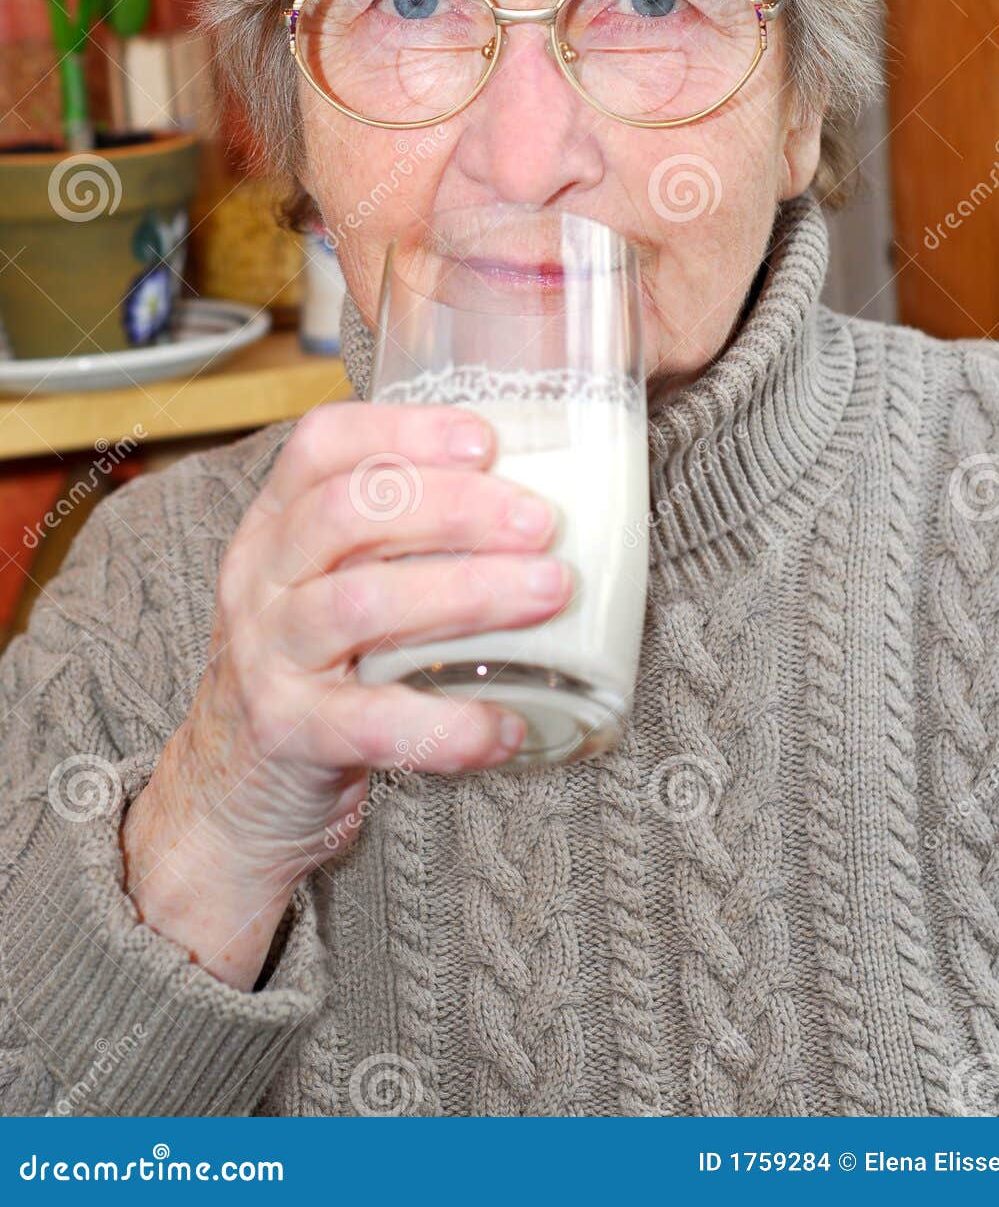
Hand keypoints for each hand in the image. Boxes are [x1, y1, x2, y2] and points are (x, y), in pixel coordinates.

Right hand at [121, 400, 570, 987]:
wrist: (231, 787)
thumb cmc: (315, 663)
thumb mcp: (330, 580)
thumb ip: (399, 538)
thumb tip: (535, 500)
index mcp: (275, 523)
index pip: (322, 445)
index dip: (403, 430)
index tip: (485, 439)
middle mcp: (260, 578)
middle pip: (346, 512)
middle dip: (454, 507)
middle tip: (540, 521)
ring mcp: (267, 656)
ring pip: (361, 603)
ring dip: (466, 592)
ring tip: (548, 591)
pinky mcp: (288, 734)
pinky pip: (371, 724)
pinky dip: (447, 724)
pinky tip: (507, 727)